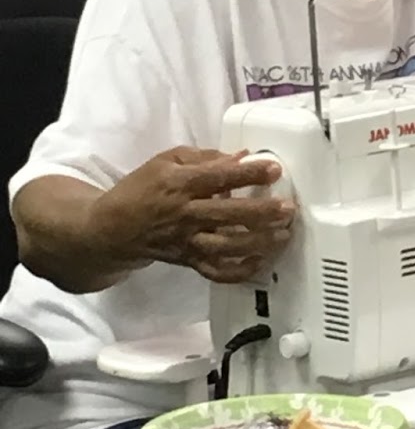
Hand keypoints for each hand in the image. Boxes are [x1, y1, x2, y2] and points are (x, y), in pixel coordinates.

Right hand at [92, 148, 293, 284]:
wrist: (112, 229)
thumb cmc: (142, 189)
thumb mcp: (166, 161)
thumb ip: (205, 158)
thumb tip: (241, 156)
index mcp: (178, 184)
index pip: (217, 177)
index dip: (247, 173)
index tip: (274, 169)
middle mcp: (184, 214)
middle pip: (227, 215)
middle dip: (261, 212)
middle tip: (287, 208)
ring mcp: (187, 241)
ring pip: (226, 246)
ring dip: (259, 242)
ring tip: (283, 234)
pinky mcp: (189, 261)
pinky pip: (216, 272)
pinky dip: (240, 272)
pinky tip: (260, 261)